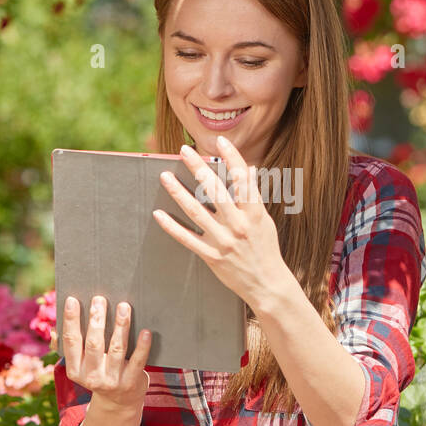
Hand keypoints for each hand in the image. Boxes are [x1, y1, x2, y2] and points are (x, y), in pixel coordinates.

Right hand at [61, 295, 151, 413]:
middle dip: (96, 320)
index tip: (72, 300)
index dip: (70, 320)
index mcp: (75, 370)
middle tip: (99, 299)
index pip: (71, 341)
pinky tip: (146, 331)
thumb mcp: (80, 366)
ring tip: (123, 307)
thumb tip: (54, 329)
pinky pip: (138, 361)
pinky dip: (142, 346)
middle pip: (93, 343)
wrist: (119, 403)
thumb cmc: (99, 373)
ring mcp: (112, 381)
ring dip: (120, 326)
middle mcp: (92, 376)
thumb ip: (68, 348)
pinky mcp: (131, 382)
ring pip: (116, 349)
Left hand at [152, 136, 291, 310]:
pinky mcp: (211, 256)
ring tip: (164, 176)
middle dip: (198, 168)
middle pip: (214, 190)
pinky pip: (187, 238)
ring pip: (196, 211)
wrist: (267, 285)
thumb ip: (253, 195)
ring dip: (178, 192)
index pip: (242, 178)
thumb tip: (249, 169)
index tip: (220, 141)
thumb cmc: (266, 249)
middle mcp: (238, 224)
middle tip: (184, 150)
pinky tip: (158, 214)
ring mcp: (223, 241)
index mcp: (254, 213)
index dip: (231, 157)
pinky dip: (172, 226)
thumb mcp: (265, 220)